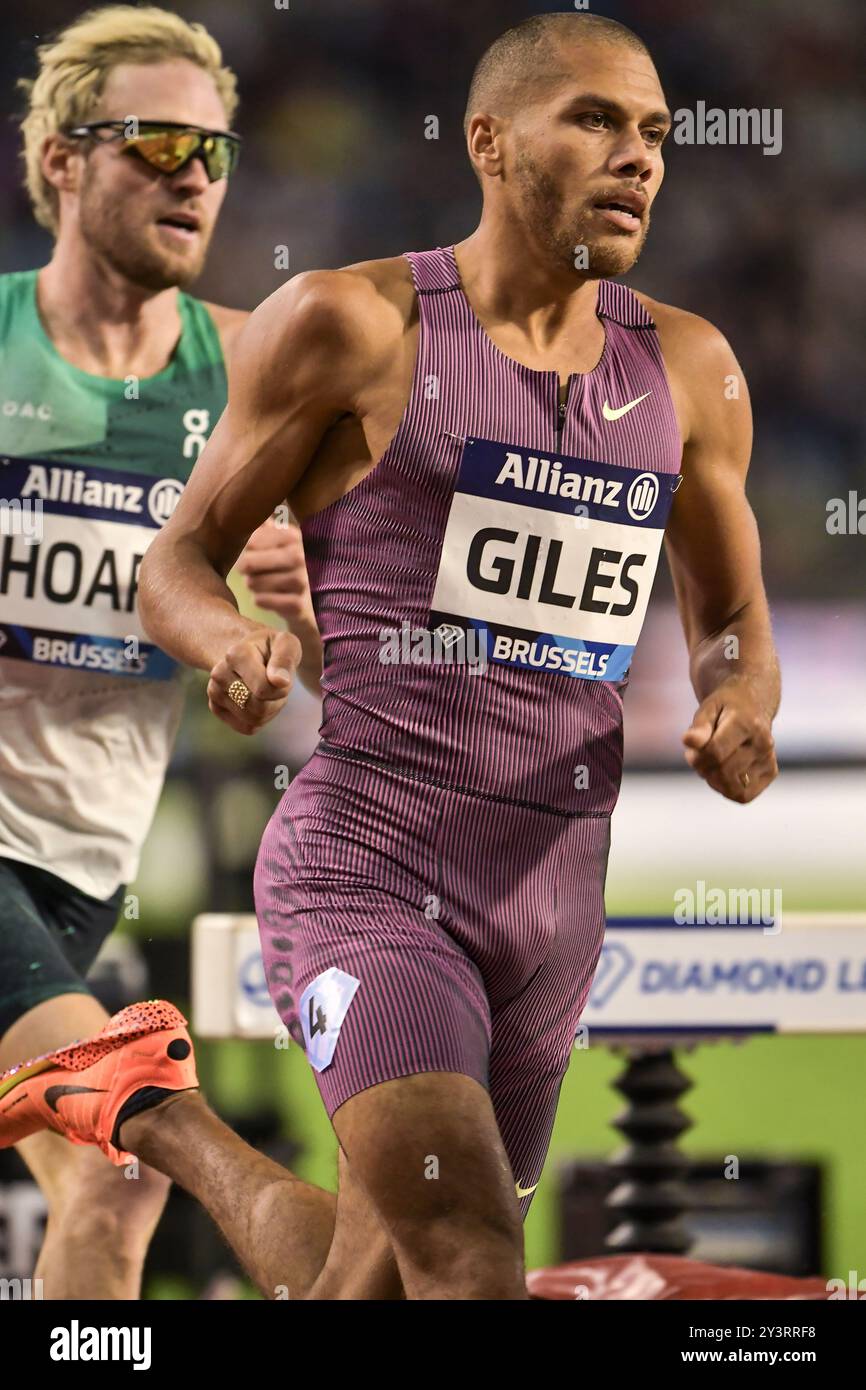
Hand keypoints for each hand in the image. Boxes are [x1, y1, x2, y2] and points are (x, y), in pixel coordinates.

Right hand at [207, 627, 300, 734]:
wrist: (250, 653)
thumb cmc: (272, 649)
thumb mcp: (286, 644)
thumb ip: (285, 659)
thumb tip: (281, 682)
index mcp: (235, 654)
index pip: (263, 689)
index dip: (283, 688)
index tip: (283, 676)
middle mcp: (219, 674)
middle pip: (259, 707)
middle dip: (276, 700)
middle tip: (275, 683)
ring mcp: (215, 692)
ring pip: (255, 719)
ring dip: (270, 709)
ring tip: (267, 689)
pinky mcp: (216, 708)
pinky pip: (248, 727)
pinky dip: (261, 718)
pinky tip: (259, 700)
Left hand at [236, 517, 313, 624]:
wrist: (317, 602)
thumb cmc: (292, 566)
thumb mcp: (283, 542)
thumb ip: (265, 526)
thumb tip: (246, 503)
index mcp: (294, 537)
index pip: (251, 540)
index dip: (243, 548)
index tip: (249, 552)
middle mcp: (300, 556)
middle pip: (248, 562)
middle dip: (244, 568)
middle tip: (248, 571)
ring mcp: (302, 582)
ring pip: (254, 583)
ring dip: (252, 585)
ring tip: (259, 584)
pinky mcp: (298, 605)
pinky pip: (263, 601)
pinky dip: (260, 600)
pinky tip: (265, 597)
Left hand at [682, 678, 777, 802]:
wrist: (752, 704)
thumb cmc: (724, 708)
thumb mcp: (708, 708)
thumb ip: (699, 726)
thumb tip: (689, 741)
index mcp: (747, 723)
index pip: (716, 753)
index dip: (697, 758)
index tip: (691, 752)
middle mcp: (763, 742)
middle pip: (723, 772)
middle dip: (703, 769)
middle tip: (699, 756)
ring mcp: (769, 758)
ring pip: (732, 787)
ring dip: (713, 780)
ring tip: (711, 763)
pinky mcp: (771, 772)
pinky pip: (743, 795)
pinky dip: (727, 789)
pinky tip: (723, 774)